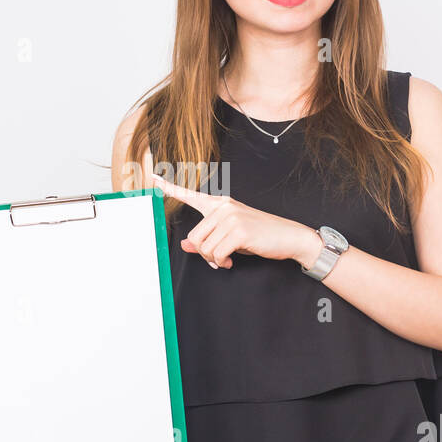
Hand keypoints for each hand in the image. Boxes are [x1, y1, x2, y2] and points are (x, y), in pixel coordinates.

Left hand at [151, 173, 316, 269]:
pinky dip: (223, 262)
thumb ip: (206, 238)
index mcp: (220, 204)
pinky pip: (217, 254)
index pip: (190, 195)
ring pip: (204, 247)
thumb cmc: (258, 236)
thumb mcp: (229, 236)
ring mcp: (230, 217)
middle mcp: (223, 207)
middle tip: (219, 258)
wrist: (289, 236)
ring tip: (227, 259)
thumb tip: (185, 244)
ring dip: (213, 259)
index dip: (169, 188)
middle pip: (194, 236)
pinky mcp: (238, 230)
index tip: (153, 179)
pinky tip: (232, 260)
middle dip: (204, 253)